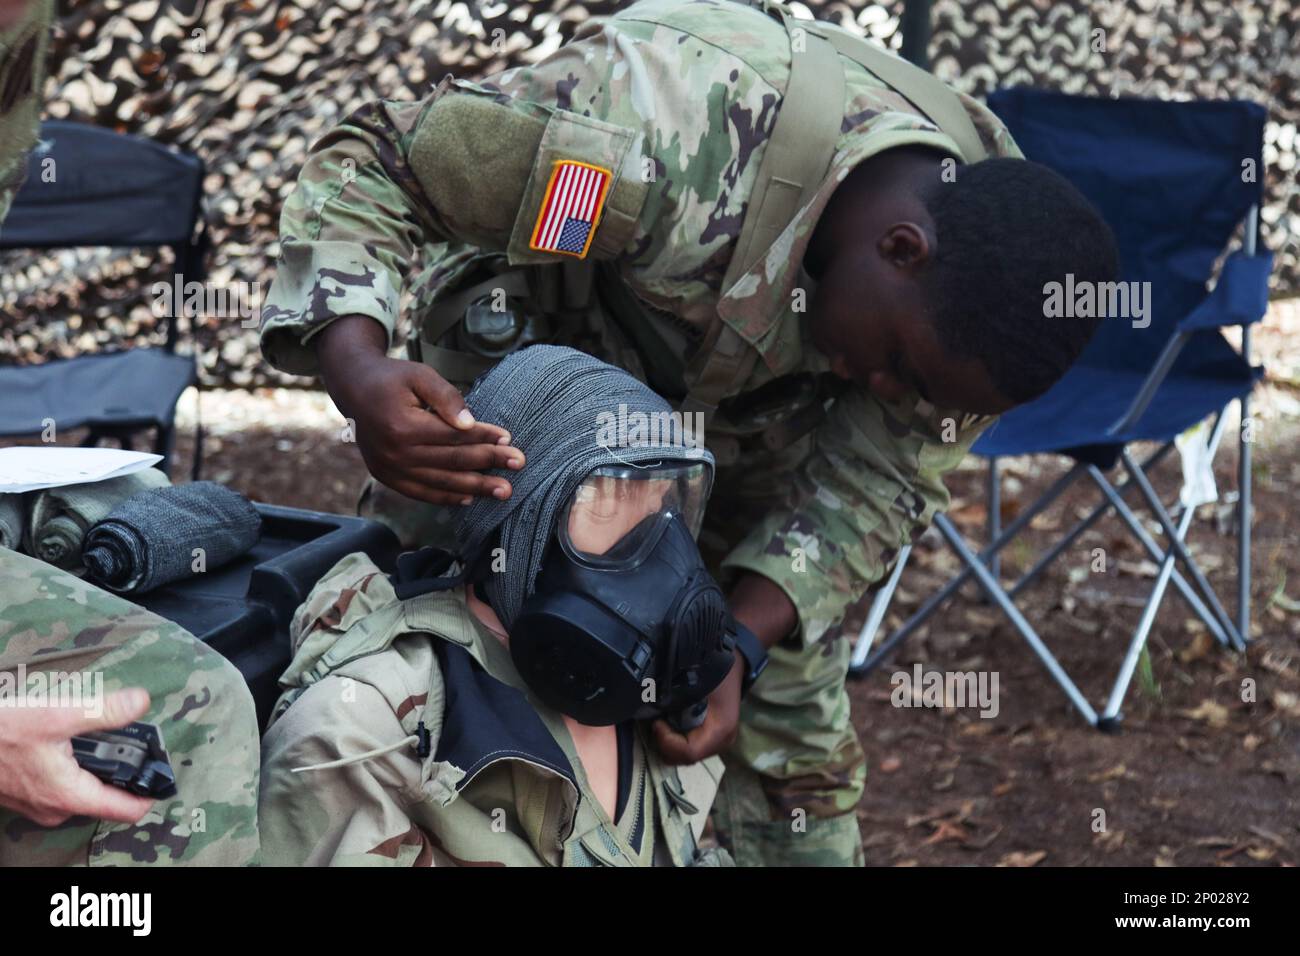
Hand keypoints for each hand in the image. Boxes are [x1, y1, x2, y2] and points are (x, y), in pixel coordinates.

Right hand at [0, 688, 156, 826]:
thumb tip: (140, 702)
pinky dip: (72, 769)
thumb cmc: (0, 732)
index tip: (162, 773)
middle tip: (132, 744)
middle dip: (122, 773)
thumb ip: (104, 711)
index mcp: (70, 795)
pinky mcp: (26, 796)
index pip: (126, 810)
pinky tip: (68, 745)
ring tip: (100, 741)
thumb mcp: (58, 714)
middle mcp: (56, 808)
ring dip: (95, 769)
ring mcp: (39, 806)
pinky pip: (62, 788)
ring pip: (83, 792)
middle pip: (107, 799)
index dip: (150, 793)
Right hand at [317, 316, 525, 505]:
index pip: (454, 436)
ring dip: (474, 488)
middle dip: (489, 463)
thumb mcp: (419, 375)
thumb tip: (470, 423)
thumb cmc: (392, 378)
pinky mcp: (385, 476)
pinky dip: (445, 496)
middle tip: (519, 464)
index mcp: (403, 426)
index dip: (484, 437)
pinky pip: (420, 492)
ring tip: (503, 491)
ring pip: (440, 482)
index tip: (509, 439)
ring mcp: (389, 468)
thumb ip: (446, 396)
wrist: (353, 389)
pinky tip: (468, 498)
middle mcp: (395, 452)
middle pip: (452, 462)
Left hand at [651, 653, 743, 764]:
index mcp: (721, 730)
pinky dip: (678, 741)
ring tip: (664, 723)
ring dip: (672, 744)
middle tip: (657, 724)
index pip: (689, 752)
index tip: (657, 723)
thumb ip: (675, 699)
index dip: (667, 742)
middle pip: (687, 759)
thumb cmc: (715, 670)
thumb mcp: (694, 683)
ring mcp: (721, 742)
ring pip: (689, 757)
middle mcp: (723, 741)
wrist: (733, 661)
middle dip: (667, 745)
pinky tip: (672, 725)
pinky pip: (693, 748)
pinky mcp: (716, 738)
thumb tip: (650, 711)